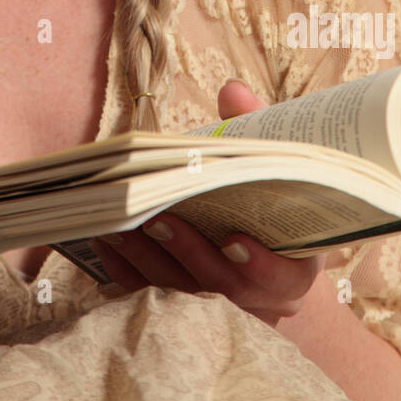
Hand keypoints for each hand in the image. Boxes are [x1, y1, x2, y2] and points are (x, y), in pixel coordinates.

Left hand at [92, 79, 325, 327]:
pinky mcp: (181, 310)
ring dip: (148, 260)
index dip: (261, 264)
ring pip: (183, 295)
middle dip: (189, 252)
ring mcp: (219, 308)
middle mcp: (261, 297)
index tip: (232, 238)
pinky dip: (126, 270)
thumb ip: (256, 129)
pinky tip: (105, 240)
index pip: (283, 278)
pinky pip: (151, 297)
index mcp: (295, 267)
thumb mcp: (273, 167)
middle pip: (225, 288)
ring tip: (120, 224)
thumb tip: (232, 91)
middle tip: (158, 218)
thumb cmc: (269, 201)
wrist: (264, 246)